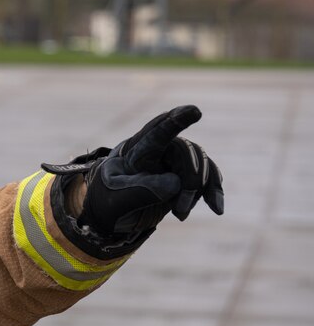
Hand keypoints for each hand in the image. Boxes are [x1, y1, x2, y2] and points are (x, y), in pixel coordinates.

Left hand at [47, 105, 223, 241]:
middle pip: (186, 151)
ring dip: (199, 190)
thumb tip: (175, 183)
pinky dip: (213, 190)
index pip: (157, 132)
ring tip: (180, 214)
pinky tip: (216, 208)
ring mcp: (174, 161)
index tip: (194, 111)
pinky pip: (209, 175)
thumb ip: (142, 190)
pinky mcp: (185, 175)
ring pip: (202, 163)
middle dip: (191, 181)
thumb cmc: (110, 201)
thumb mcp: (117, 199)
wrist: (114, 213)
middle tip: (180, 211)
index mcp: (136, 151)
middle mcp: (158, 150)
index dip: (175, 120)